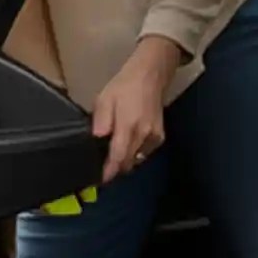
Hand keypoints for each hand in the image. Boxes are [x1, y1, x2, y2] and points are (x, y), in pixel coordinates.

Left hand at [92, 36, 180, 183]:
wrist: (150, 77)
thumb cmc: (123, 87)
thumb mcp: (104, 100)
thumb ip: (100, 122)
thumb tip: (96, 140)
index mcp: (129, 126)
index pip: (119, 156)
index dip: (109, 171)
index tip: (100, 180)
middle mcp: (144, 135)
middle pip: (128, 162)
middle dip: (115, 167)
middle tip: (102, 165)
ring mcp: (154, 137)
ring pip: (136, 159)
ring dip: (125, 160)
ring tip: (112, 152)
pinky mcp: (160, 137)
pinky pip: (144, 152)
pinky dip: (134, 152)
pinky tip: (126, 143)